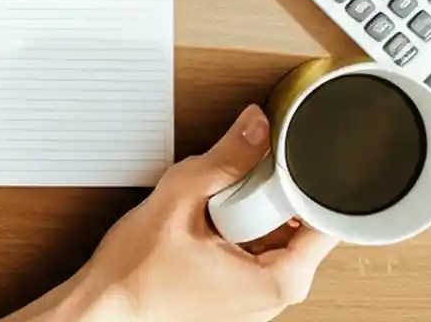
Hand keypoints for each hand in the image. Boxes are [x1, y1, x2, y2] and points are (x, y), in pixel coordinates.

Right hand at [3, 106, 337, 321]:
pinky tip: (204, 226)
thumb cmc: (135, 276)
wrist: (105, 304)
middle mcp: (273, 296)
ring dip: (247, 211)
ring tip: (210, 212)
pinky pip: (254, 247)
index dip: (301, 182)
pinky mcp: (238, 291)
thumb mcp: (179, 199)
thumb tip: (257, 126)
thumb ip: (224, 158)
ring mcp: (256, 296)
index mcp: (277, 283)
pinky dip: (234, 227)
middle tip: (229, 190)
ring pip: (274, 233)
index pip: (325, 221)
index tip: (278, 164)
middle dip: (267, 195)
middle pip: (299, 224)